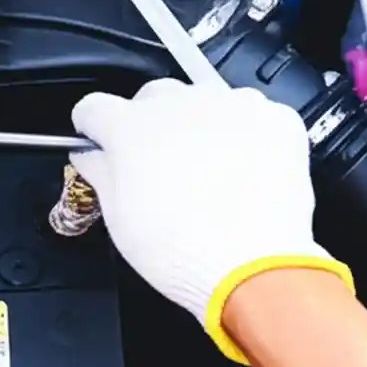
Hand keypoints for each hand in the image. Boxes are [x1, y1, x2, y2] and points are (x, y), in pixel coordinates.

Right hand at [70, 78, 351, 363]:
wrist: (252, 267)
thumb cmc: (183, 250)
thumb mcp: (118, 216)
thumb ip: (100, 171)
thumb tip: (93, 156)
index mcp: (130, 127)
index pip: (94, 108)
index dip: (94, 129)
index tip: (102, 143)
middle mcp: (179, 104)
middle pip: (152, 99)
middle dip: (151, 127)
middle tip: (161, 170)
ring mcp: (230, 106)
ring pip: (204, 104)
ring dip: (200, 129)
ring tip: (209, 177)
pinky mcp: (273, 118)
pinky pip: (251, 116)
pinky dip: (246, 138)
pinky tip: (242, 173)